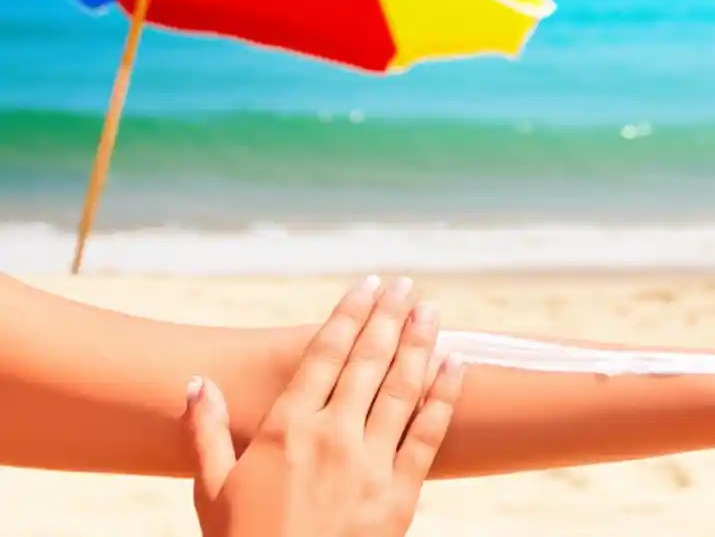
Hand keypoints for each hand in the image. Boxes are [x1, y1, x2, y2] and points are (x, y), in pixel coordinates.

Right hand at [182, 276, 463, 536]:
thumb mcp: (212, 491)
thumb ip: (206, 432)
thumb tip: (196, 382)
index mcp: (286, 429)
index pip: (323, 355)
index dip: (348, 315)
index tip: (366, 286)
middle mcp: (332, 436)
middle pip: (368, 361)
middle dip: (388, 317)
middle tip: (405, 285)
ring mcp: (370, 463)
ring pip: (402, 388)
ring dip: (419, 343)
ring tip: (430, 310)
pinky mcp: (401, 492)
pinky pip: (428, 433)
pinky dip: (444, 395)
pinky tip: (456, 364)